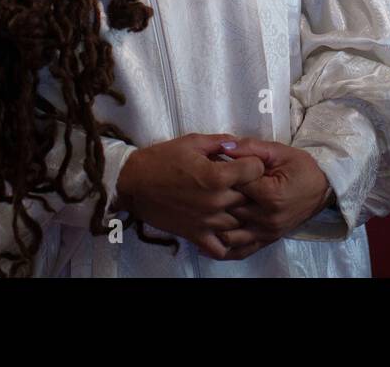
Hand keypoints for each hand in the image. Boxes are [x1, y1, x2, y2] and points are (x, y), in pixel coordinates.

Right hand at [115, 134, 264, 259]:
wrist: (133, 183)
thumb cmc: (161, 159)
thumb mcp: (192, 142)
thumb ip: (220, 142)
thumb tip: (239, 143)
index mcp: (217, 176)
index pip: (255, 171)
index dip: (254, 163)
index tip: (246, 162)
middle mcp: (216, 201)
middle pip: (251, 197)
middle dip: (250, 187)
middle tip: (241, 181)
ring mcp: (207, 222)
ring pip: (241, 222)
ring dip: (241, 211)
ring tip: (233, 201)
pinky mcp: (196, 235)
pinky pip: (221, 248)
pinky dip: (228, 241)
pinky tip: (225, 227)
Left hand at [215, 138, 331, 260]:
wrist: (322, 188)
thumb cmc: (301, 167)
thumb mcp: (278, 151)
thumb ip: (250, 148)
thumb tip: (224, 146)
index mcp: (269, 194)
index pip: (233, 185)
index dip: (220, 175)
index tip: (210, 167)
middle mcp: (267, 218)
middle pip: (228, 209)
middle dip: (215, 198)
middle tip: (204, 186)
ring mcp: (267, 232)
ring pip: (230, 233)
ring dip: (216, 223)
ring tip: (207, 209)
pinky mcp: (268, 240)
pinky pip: (242, 249)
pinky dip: (225, 245)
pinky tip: (211, 238)